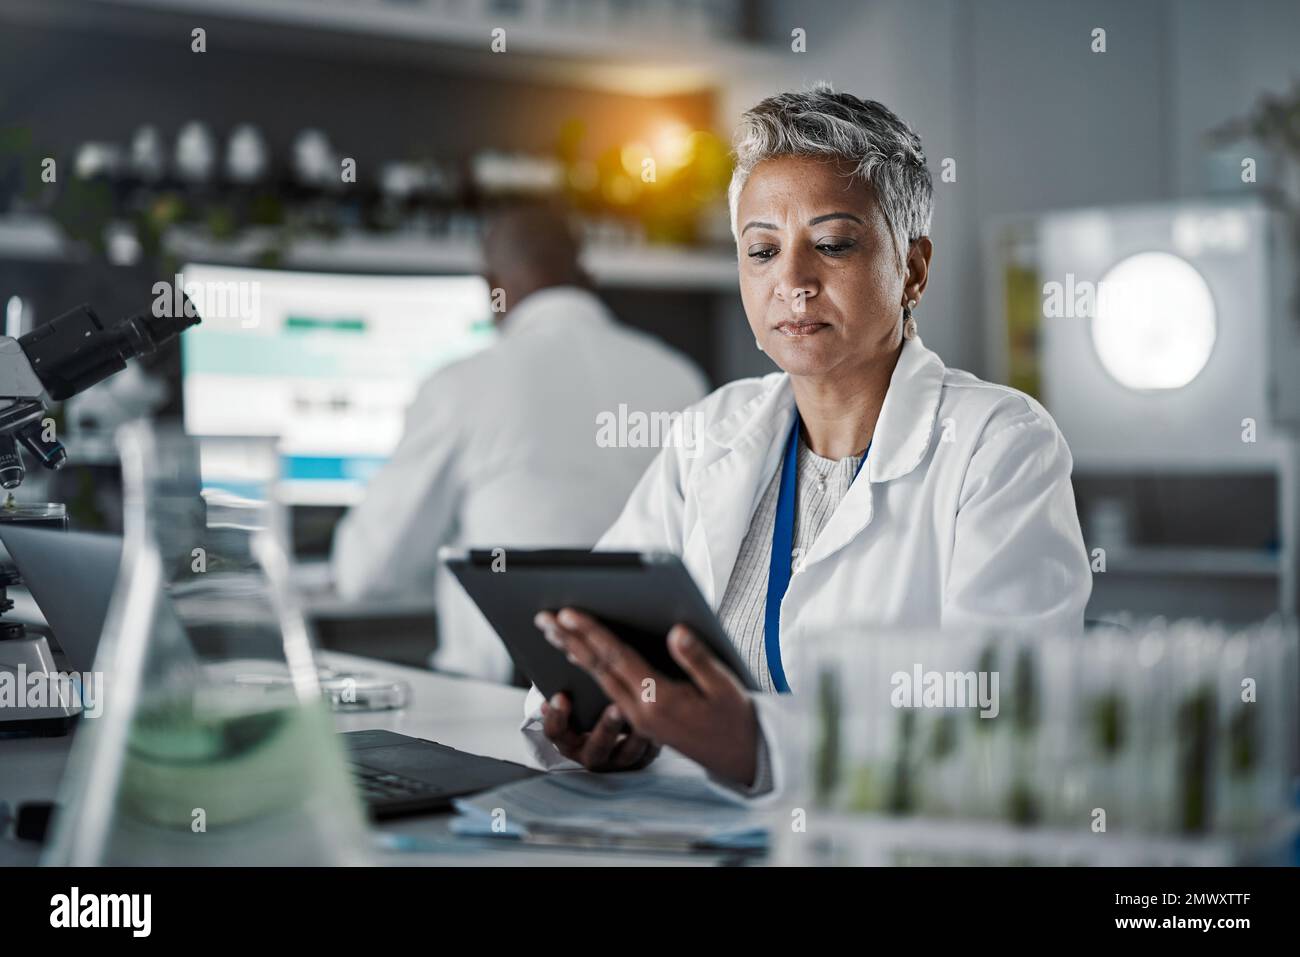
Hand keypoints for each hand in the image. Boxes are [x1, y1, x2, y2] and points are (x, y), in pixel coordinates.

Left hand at [534, 609, 758, 786]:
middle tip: (544, 617)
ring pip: (598, 680)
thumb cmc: (735, 718)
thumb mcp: (724, 685)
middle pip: (597, 668)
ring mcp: (638, 720)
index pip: (617, 659)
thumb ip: (697, 658)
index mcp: (659, 700)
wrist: (741, 757)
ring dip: (574, 654)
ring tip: (552, 633)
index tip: (568, 613)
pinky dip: (590, 669)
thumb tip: (676, 631)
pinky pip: (607, 691)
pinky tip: (578, 657)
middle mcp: (641, 712)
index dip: (591, 633)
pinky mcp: (640, 722)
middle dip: (569, 640)